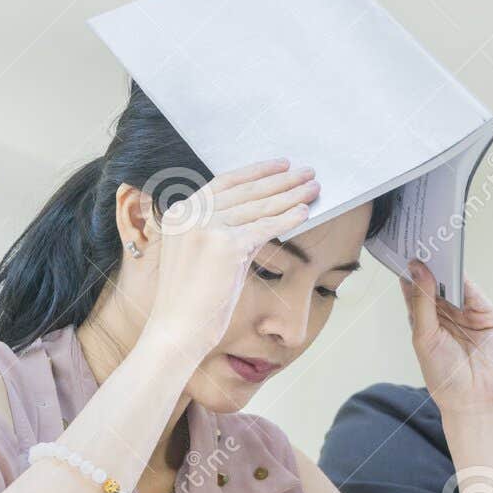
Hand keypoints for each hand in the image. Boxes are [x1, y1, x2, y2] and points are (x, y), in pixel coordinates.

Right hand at [144, 158, 315, 360]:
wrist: (178, 327)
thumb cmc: (193, 297)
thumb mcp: (204, 252)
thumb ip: (226, 229)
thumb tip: (266, 213)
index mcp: (180, 211)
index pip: (226, 182)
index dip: (256, 172)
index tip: (281, 165)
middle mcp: (190, 213)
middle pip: (246, 191)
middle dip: (281, 180)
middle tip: (307, 172)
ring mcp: (206, 227)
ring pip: (258, 207)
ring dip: (290, 195)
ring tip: (314, 188)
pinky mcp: (225, 245)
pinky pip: (264, 228)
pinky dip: (287, 219)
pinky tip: (305, 213)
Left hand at [402, 261, 492, 418]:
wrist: (473, 398)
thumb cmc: (444, 375)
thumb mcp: (424, 336)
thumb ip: (421, 301)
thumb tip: (417, 268)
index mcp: (425, 318)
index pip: (415, 288)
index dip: (408, 269)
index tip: (400, 249)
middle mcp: (445, 313)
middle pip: (435, 281)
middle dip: (428, 263)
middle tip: (418, 240)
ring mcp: (467, 312)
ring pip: (455, 283)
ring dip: (446, 266)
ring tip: (433, 247)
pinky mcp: (487, 314)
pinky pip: (474, 291)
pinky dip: (464, 277)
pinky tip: (454, 265)